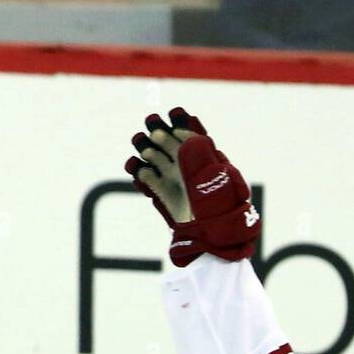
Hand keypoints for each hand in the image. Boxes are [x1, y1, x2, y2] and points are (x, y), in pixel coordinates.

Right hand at [125, 107, 259, 267]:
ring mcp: (172, 178)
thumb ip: (202, 157)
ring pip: (154, 154)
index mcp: (203, 160)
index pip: (191, 135)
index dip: (182, 122)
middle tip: (153, 125)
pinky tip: (135, 166)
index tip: (175, 115)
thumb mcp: (215, 179)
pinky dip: (137, 169)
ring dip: (145, 146)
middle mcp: (186, 166)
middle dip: (160, 130)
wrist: (210, 238)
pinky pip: (145, 176)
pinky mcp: (160, 193)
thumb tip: (187, 136)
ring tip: (141, 143)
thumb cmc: (218, 208)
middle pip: (168, 140)